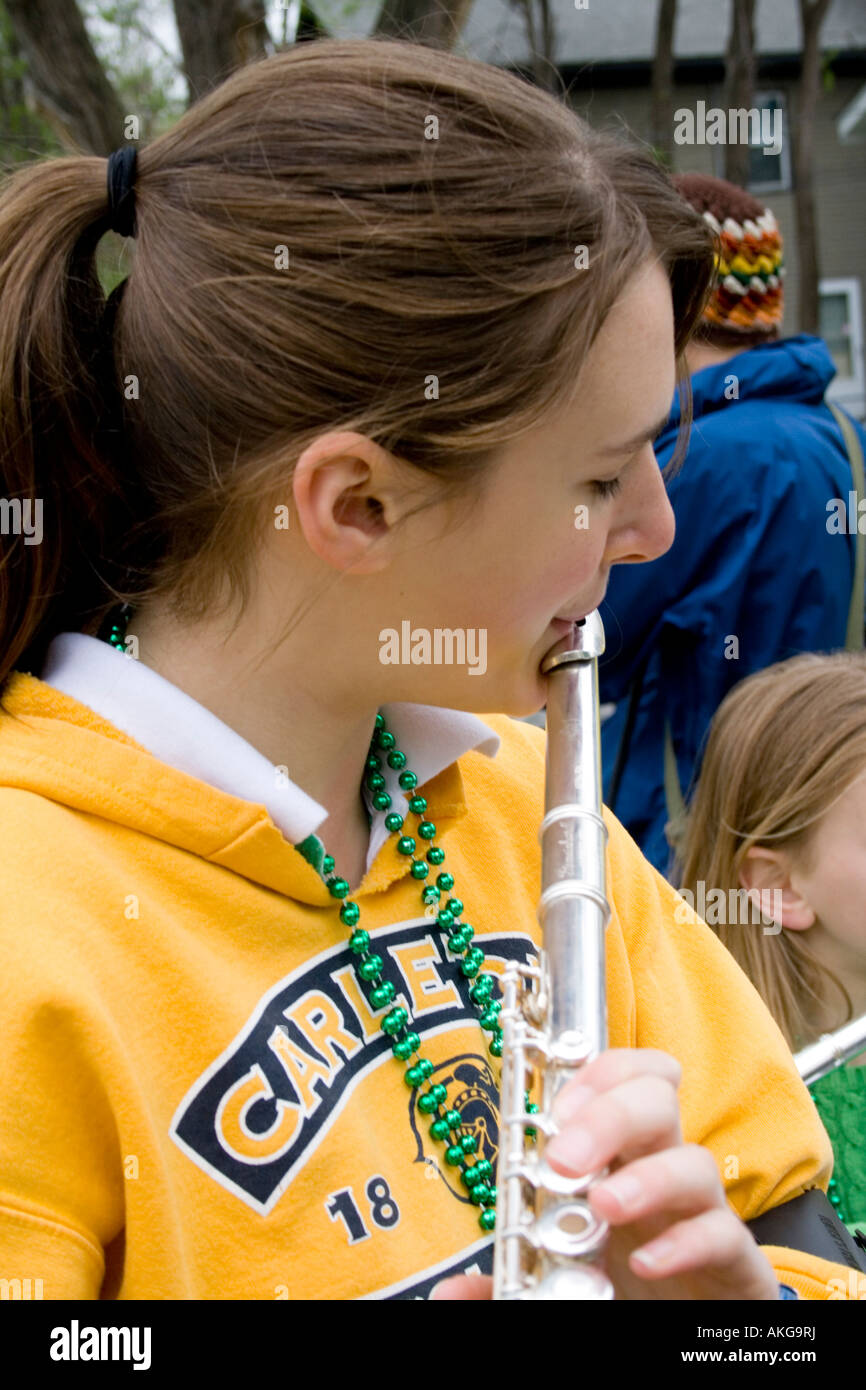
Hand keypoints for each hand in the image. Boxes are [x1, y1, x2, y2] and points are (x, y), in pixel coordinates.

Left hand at [431, 1048, 780, 1300]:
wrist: (678, 1329)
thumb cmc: (620, 1285)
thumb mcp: (555, 1273)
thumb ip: (506, 1277)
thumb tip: (448, 1293)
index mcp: (621, 1157)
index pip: (624, 1077)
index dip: (596, 1075)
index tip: (556, 1107)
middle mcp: (662, 1172)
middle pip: (657, 1100)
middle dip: (611, 1114)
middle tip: (565, 1156)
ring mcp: (701, 1213)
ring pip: (696, 1162)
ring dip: (648, 1179)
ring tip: (604, 1205)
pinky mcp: (735, 1262)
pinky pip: (723, 1234)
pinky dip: (687, 1243)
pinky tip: (645, 1263)